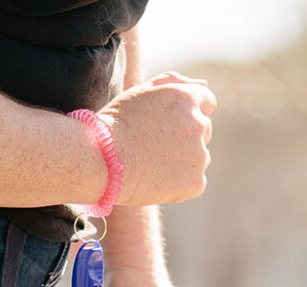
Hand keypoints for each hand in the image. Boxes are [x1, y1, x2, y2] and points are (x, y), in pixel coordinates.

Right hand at [99, 72, 215, 206]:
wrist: (99, 160)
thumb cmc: (115, 124)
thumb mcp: (141, 92)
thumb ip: (174, 82)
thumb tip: (204, 85)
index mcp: (187, 98)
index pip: (207, 103)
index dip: (186, 114)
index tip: (168, 124)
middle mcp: (199, 124)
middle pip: (203, 131)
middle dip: (185, 136)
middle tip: (153, 146)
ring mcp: (199, 155)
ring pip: (198, 157)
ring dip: (182, 160)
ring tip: (150, 164)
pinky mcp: (194, 182)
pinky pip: (194, 183)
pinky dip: (179, 184)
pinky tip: (155, 180)